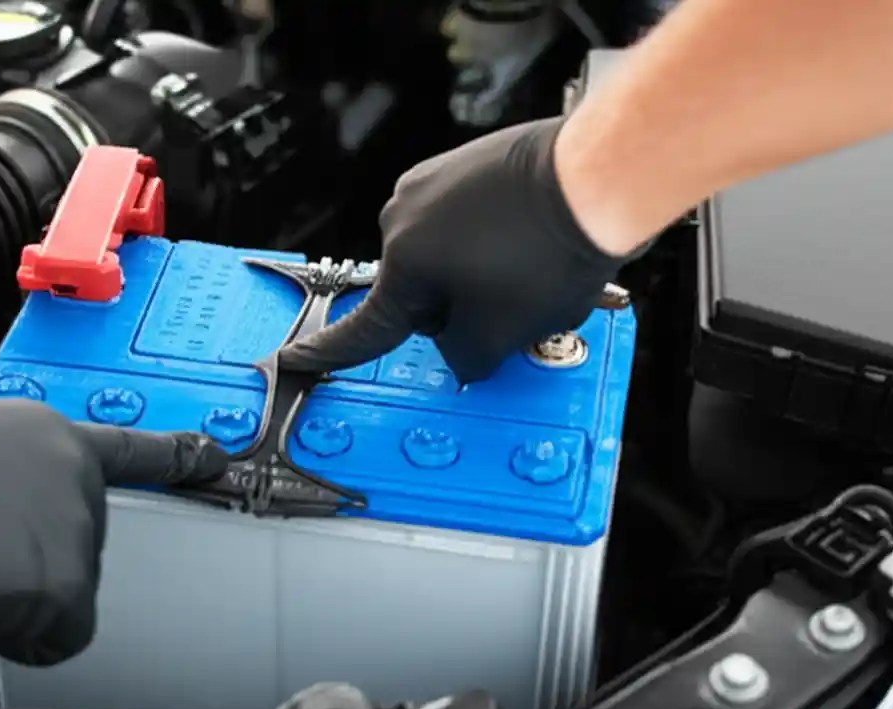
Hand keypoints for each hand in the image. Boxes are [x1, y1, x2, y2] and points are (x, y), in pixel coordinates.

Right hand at [0, 391, 227, 665]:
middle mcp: (76, 477)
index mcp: (45, 432)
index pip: (127, 447)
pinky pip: (57, 634)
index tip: (212, 456)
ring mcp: (78, 532)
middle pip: (78, 532)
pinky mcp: (67, 588)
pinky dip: (22, 634)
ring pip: (64, 584)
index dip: (174, 455)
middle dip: (34, 548)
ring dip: (22, 588)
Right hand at [279, 117, 628, 383]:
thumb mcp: (504, 333)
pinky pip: (470, 221)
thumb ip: (465, 359)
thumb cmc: (551, 249)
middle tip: (514, 304)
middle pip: (421, 293)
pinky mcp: (465, 165)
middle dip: (462, 307)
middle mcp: (404, 217)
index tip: (295, 359)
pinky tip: (536, 238)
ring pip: (448, 257)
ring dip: (484, 270)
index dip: (329, 352)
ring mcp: (433, 183)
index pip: (365, 328)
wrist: (597, 175)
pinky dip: (498, 238)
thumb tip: (462, 352)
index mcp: (404, 263)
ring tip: (536, 263)